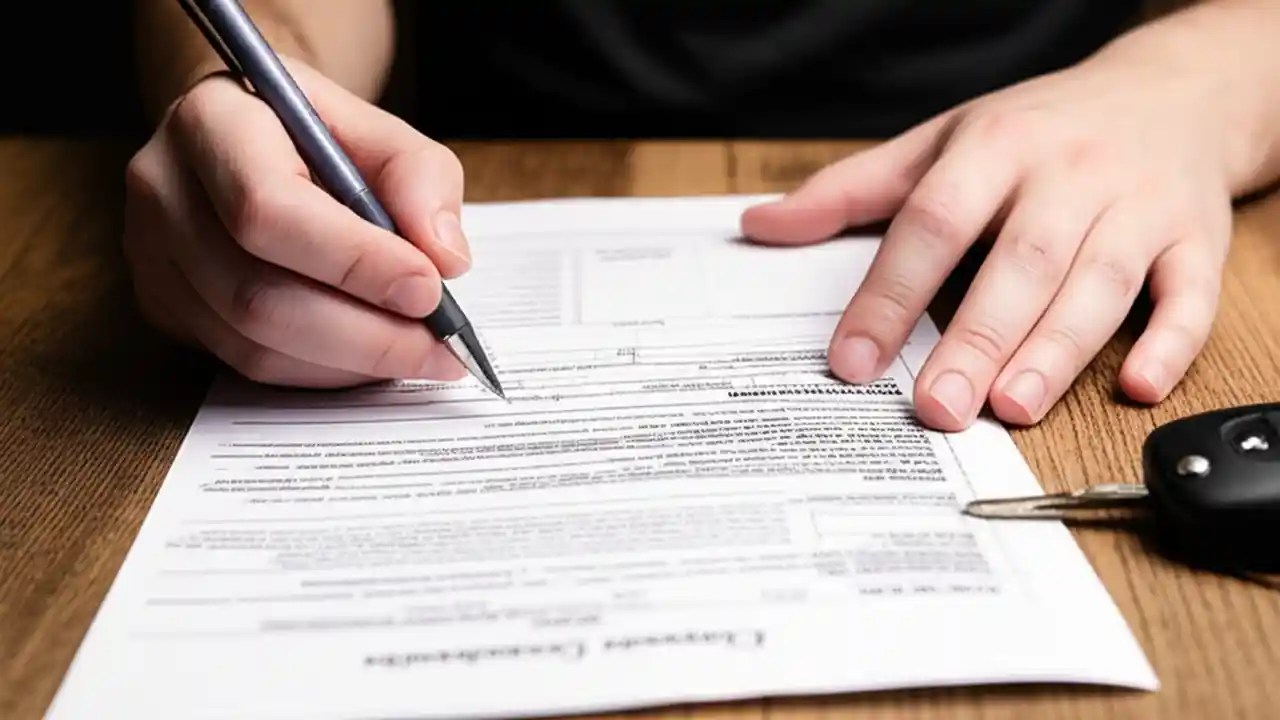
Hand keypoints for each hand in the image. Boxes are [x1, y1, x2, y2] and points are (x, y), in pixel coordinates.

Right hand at [123, 61, 469, 387]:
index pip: (268, 207)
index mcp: (212, 120)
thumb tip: (445, 259)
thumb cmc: (321, 137)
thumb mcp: (383, 131)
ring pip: (252, 342)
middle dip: (365, 334)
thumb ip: (421, 181)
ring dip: (349, 362)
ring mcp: (150, 254)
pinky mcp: (162, 306)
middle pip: (256, 293)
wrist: (253, 142)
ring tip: (417, 355)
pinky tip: (368, 357)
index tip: (428, 290)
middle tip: (439, 348)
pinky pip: (245, 363)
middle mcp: (163, 187)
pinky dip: (321, 371)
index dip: (353, 260)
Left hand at [741, 35, 1236, 430]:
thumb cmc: (1037, 130)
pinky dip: (1170, 340)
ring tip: (1010, 407)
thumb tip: (760, 227)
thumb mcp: (939, 143)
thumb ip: (851, 191)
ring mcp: (1138, 206)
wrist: (1169, 90)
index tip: (851, 360)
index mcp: (995, 147)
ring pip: (1100, 281)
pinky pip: (1191, 292)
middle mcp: (1068, 174)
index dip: (889, 293)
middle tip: (936, 408)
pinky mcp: (1196, 237)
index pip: (932, 222)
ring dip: (1057, 348)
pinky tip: (1137, 386)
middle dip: (977, 337)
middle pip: (1020, 260)